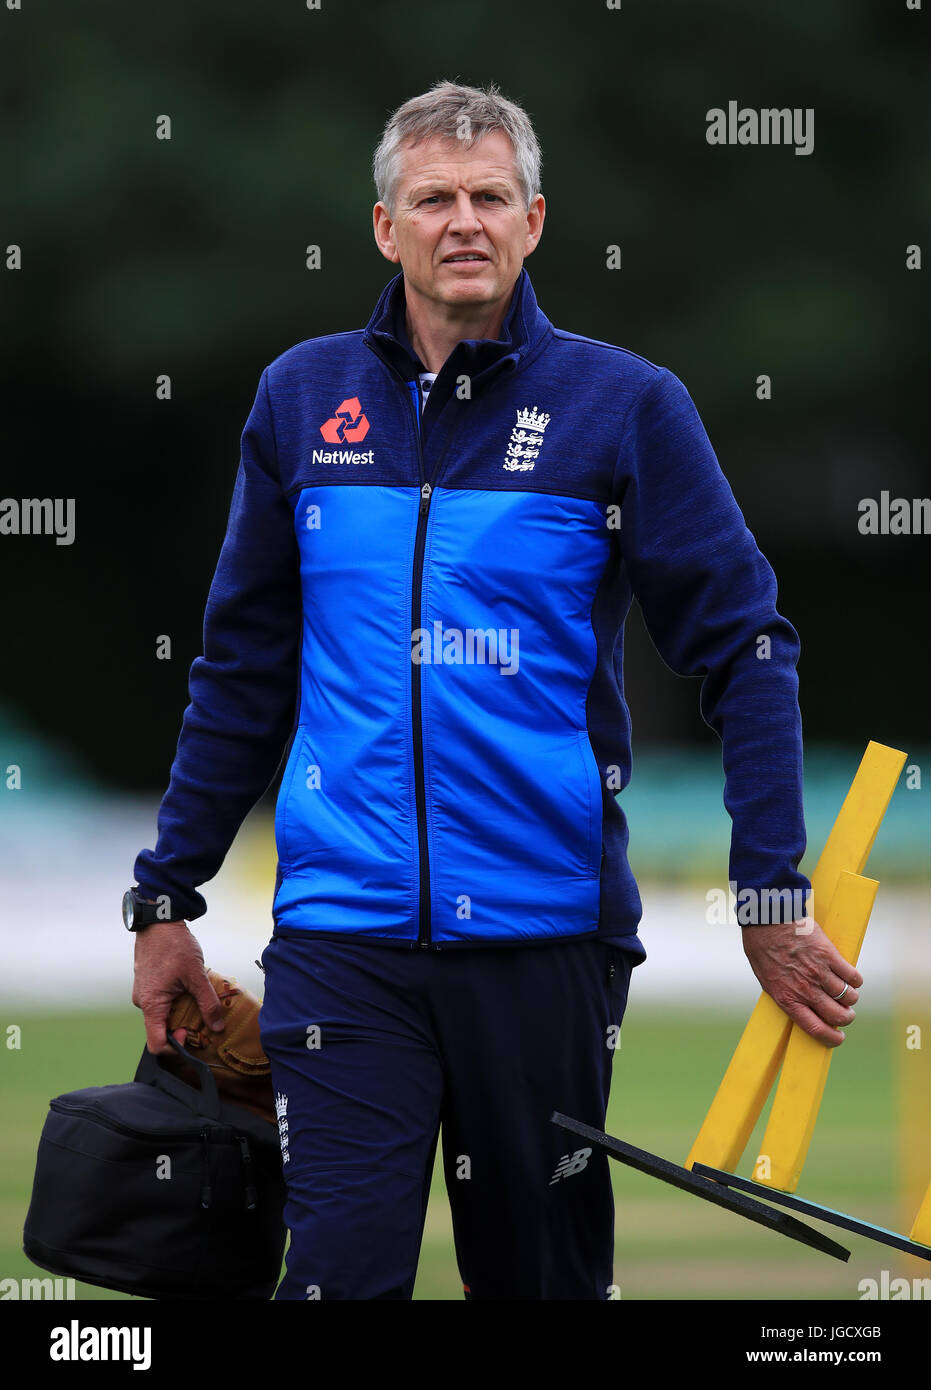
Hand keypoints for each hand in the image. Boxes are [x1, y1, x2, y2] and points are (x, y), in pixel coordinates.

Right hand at [131, 920, 223, 1054]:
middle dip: (183, 1027)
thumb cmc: (174, 945)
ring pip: (163, 1014)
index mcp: (151, 1005)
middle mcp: (143, 1002)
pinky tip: (189, 988)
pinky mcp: (148, 984)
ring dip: (181, 1011)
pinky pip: (161, 1001)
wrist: (159, 921)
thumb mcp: (196, 975)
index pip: (156, 1043)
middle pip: (162, 1029)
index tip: (192, 1035)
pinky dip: (176, 1000)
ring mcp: (144, 992)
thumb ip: (207, 1003)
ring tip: (197, 997)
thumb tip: (217, 1027)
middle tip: (202, 1016)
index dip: (175, 1047)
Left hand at [741, 917, 861, 1046]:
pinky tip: (852, 977)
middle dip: (846, 1018)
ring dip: (851, 997)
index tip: (839, 1038)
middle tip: (846, 1013)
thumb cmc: (763, 947)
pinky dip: (856, 980)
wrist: (767, 919)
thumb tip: (801, 1006)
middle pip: (837, 1015)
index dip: (831, 1038)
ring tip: (848, 992)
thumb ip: (785, 994)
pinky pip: (852, 976)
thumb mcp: (767, 978)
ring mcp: (818, 973)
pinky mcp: (829, 956)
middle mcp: (805, 990)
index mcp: (787, 999)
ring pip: (848, 996)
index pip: (815, 1028)